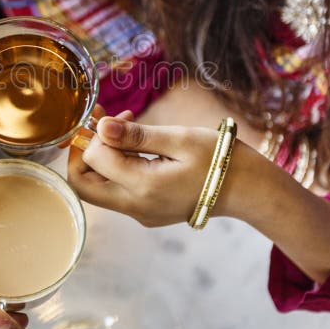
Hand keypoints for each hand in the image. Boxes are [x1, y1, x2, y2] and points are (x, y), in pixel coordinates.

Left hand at [68, 116, 218, 225]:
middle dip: (83, 153)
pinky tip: (136, 148)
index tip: (111, 115)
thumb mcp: (179, 139)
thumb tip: (100, 128)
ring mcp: (141, 214)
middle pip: (83, 186)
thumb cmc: (218, 159)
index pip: (94, 160)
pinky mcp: (147, 212)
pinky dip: (116, 169)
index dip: (95, 134)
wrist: (246, 189)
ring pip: (98, 190)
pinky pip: (118, 192)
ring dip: (102, 159)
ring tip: (125, 130)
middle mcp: (136, 207)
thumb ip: (136, 135)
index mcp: (143, 187)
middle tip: (102, 127)